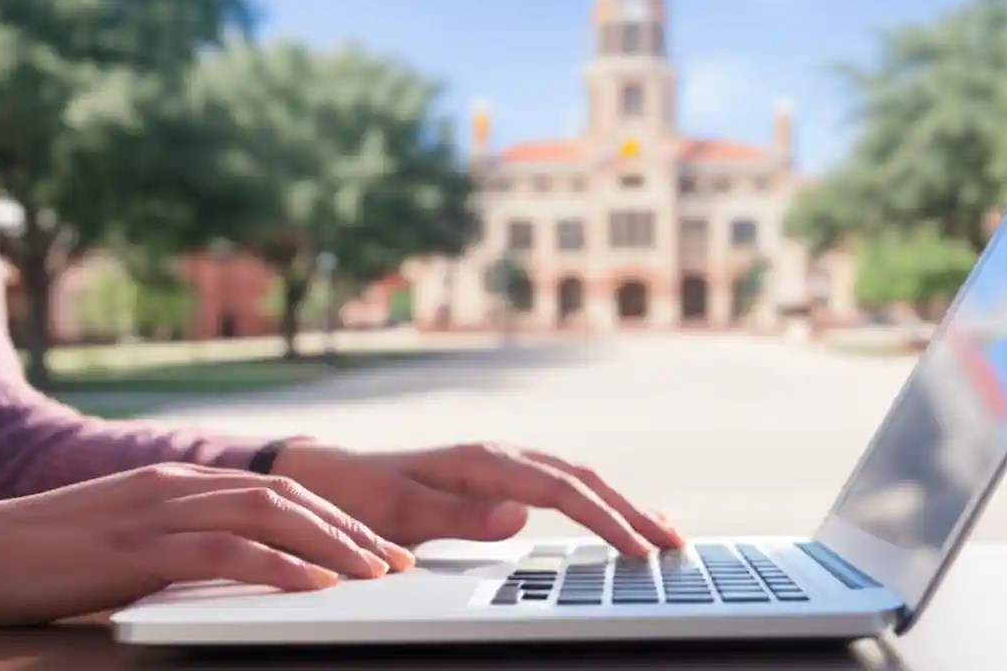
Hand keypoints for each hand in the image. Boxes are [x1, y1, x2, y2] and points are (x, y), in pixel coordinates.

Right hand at [0, 463, 413, 625]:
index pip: (280, 491)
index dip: (337, 517)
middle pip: (289, 496)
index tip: (378, 546)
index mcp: (182, 482)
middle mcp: (180, 485)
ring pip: (268, 516)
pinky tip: (313, 585)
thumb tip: (246, 568)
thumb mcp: (133, 540)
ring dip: (331, 545)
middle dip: (351, 529)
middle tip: (397, 563)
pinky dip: (276, 566)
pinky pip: (222, 552)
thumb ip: (187, 542)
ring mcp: (158, 510)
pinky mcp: (136, 544)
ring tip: (374, 575)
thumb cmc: (50, 556)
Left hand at [273, 442, 684, 556]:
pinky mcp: (500, 477)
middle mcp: (499, 456)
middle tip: (674, 545)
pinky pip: (560, 485)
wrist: (331, 476)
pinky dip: (597, 500)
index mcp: (481, 462)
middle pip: (582, 479)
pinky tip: (616, 516)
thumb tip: (521, 515)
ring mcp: (502, 464)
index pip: (560, 490)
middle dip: (631, 510)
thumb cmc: (360, 495)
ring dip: (621, 504)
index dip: (605, 519)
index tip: (638, 550)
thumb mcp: (398, 511)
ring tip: (663, 533)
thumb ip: (457, 515)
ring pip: (578, 479)